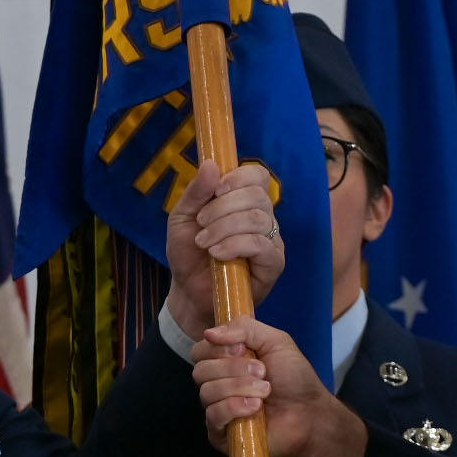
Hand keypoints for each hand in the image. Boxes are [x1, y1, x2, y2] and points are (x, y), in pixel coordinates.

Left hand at [166, 162, 283, 338]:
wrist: (188, 292)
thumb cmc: (189, 255)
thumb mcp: (183, 219)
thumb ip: (196, 193)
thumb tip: (211, 163)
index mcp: (243, 202)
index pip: (257, 176)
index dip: (239, 177)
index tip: (216, 190)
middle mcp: (262, 218)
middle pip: (257, 195)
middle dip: (223, 206)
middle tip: (201, 223)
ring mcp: (271, 241)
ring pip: (258, 219)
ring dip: (225, 227)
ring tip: (204, 243)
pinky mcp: (274, 264)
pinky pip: (262, 244)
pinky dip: (235, 244)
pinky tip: (217, 254)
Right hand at [194, 317, 369, 456]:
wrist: (310, 413)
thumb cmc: (295, 378)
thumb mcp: (275, 341)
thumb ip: (244, 328)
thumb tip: (209, 332)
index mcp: (225, 362)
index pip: (200, 351)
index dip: (217, 349)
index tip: (243, 349)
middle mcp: (217, 385)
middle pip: (201, 371)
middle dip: (233, 368)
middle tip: (262, 372)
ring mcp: (218, 410)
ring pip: (207, 392)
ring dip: (239, 387)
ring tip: (265, 391)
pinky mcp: (220, 434)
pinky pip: (213, 416)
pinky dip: (234, 407)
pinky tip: (256, 408)